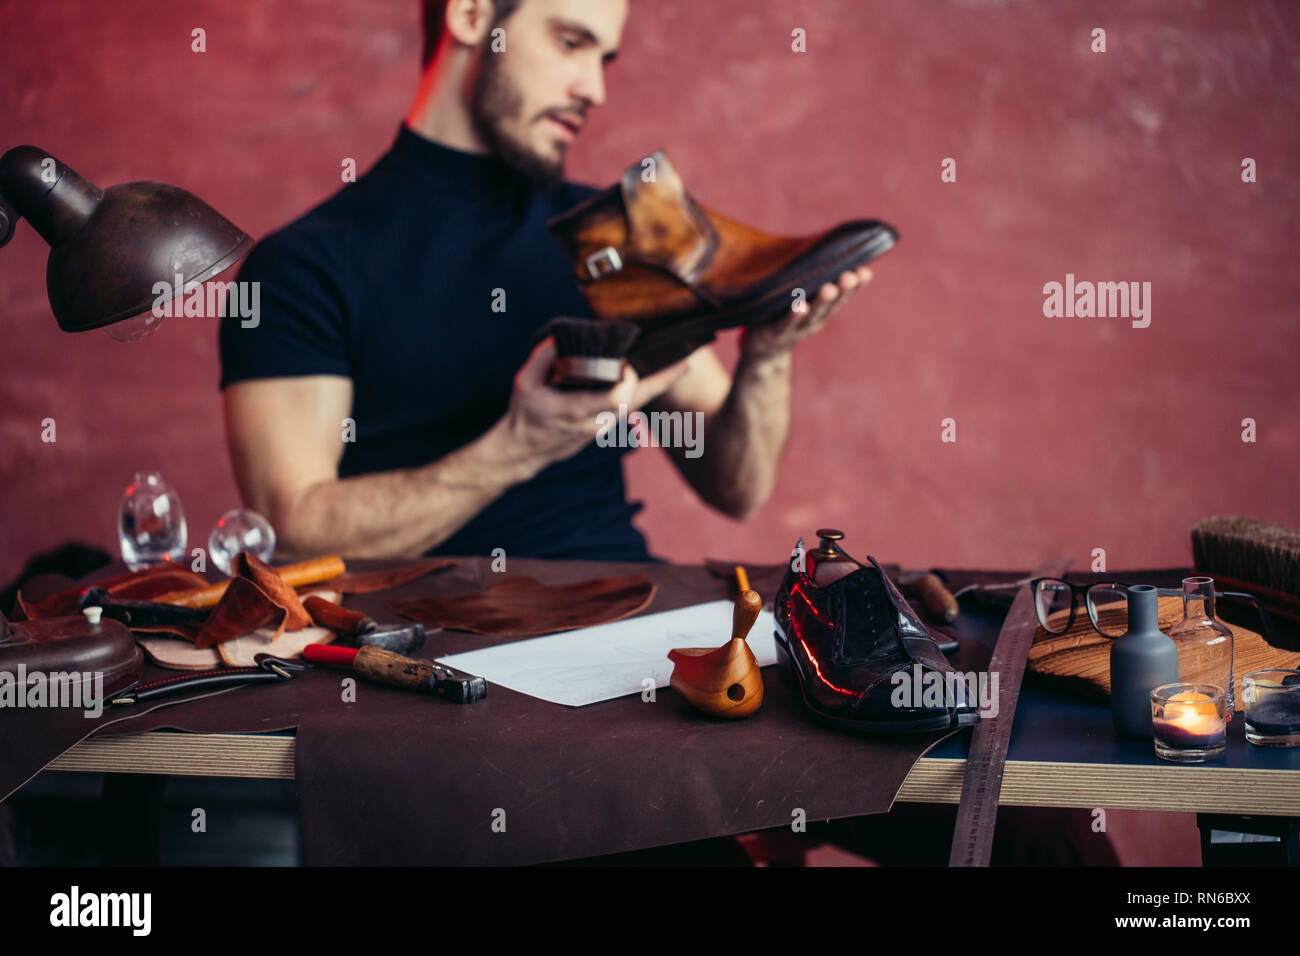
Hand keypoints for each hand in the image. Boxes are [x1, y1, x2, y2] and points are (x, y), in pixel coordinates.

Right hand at [501, 338, 688, 466]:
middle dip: (661, 382)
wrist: (522, 452)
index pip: (615, 398)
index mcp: (574, 409)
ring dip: (656, 387)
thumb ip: (542, 357)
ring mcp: (600, 429)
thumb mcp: (525, 382)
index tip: (627, 362)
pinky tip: (654, 377)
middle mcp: (593, 422)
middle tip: (685, 362)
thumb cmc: (524, 414)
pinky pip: (626, 409)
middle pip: (636, 403)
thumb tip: (559, 334)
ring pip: (634, 407)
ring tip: (679, 365)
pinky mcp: (602, 430)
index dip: (627, 381)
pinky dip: (641, 393)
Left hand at [741, 265, 872, 360]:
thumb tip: (823, 242)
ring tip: (829, 288)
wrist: (765, 351)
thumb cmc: (784, 313)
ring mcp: (796, 328)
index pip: (843, 295)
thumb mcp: (801, 295)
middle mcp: (814, 319)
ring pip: (812, 314)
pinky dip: (794, 315)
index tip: (866, 271)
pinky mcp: (775, 332)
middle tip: (850, 276)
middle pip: (831, 304)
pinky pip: (785, 323)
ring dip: (821, 301)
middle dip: (843, 290)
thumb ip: (811, 276)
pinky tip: (800, 305)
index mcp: (823, 308)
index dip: (856, 285)